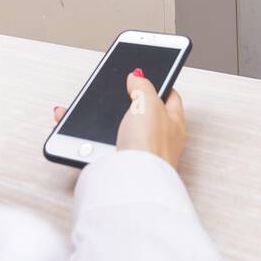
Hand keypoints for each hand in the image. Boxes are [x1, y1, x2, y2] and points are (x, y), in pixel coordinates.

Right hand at [51, 69, 187, 169]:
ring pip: (120, 132)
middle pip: (143, 115)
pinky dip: (92, 142)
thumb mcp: (148, 103)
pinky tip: (85, 139)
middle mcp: (160, 142)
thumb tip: (138, 77)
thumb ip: (143, 86)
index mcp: (174, 123)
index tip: (146, 77)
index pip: (170, 97)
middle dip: (127, 105)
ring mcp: (141, 155)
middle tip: (116, 98)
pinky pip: (105, 149)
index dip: (158, 84)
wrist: (133, 184)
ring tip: (93, 117)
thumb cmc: (149, 148)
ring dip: (105, 124)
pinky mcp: (122, 168)